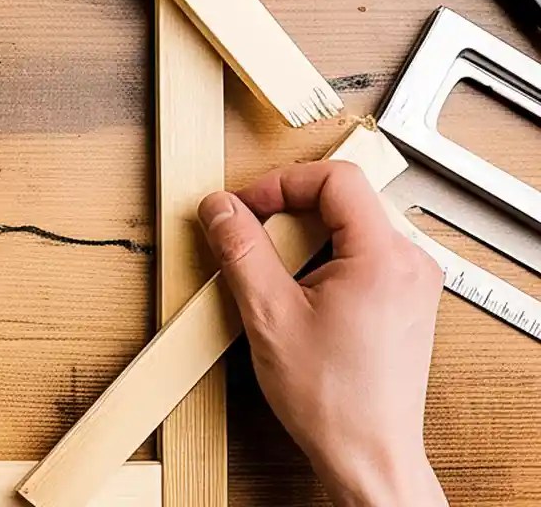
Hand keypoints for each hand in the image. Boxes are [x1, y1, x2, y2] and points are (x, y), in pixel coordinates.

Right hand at [197, 160, 446, 506]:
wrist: (368, 455)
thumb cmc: (333, 400)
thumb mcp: (268, 314)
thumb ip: (241, 250)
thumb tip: (221, 209)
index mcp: (384, 257)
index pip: (335, 179)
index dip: (281, 183)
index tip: (247, 206)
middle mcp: (410, 262)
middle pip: (343, 200)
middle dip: (288, 213)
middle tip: (253, 241)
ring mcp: (413, 282)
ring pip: (350, 228)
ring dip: (304, 241)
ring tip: (275, 278)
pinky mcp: (405, 300)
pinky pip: (361, 256)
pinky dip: (323, 263)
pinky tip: (299, 298)